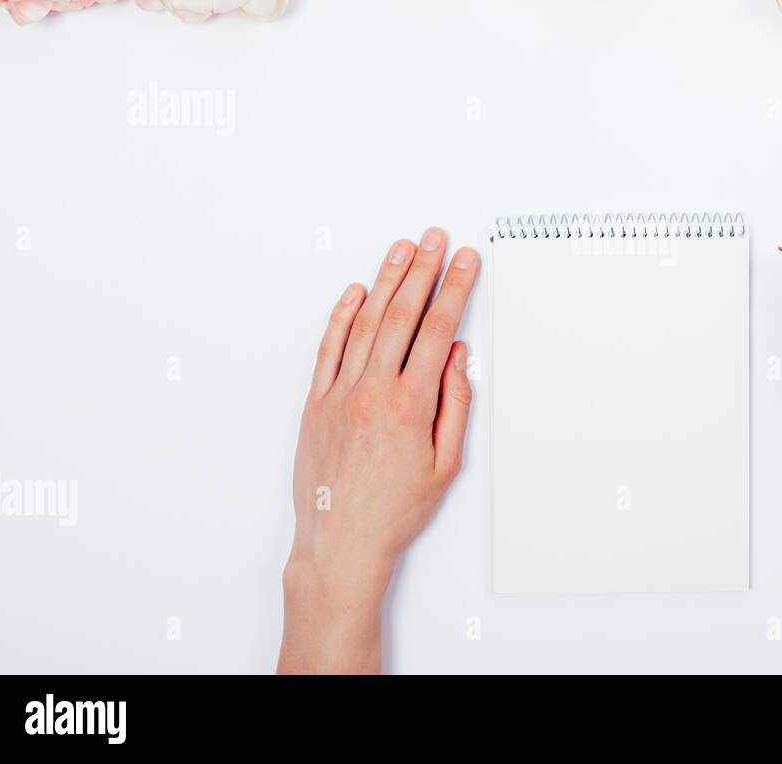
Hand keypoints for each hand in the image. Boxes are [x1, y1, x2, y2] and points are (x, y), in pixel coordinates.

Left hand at [278, 229, 478, 673]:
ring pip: (365, 323)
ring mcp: (340, 394)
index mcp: (410, 404)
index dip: (455, 288)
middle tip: (435, 239)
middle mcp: (373, 390)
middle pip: (402, 314)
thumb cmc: (395, 510)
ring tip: (402, 250)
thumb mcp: (446, 464)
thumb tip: (458, 359)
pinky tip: (355, 292)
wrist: (341, 543)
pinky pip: (329, 348)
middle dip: (423, 270)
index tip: (465, 261)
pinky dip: (341, 316)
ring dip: (385, 281)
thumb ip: (455, 405)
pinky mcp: (315, 404)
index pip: (438, 329)